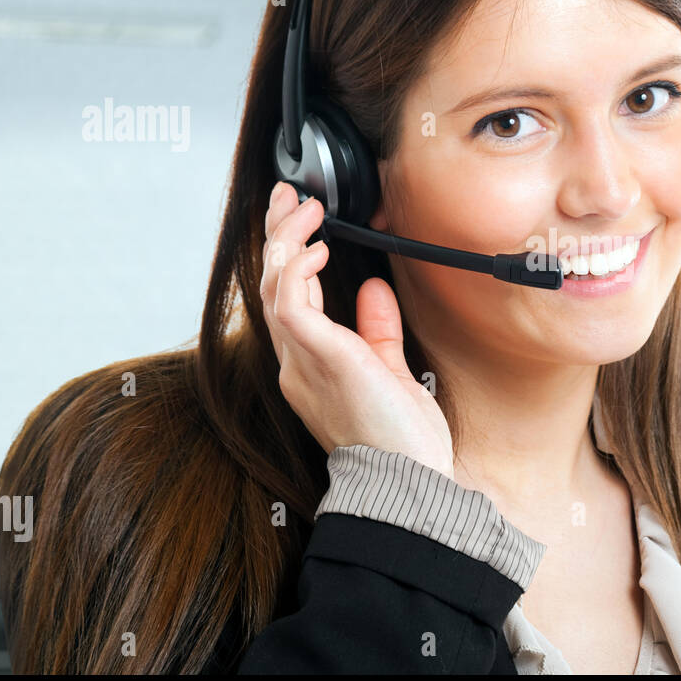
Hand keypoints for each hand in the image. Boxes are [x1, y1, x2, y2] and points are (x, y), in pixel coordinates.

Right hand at [260, 181, 454, 477]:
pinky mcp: (317, 357)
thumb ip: (377, 331)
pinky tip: (320, 247)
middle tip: (287, 195)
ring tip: (305, 208)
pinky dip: (300, 267)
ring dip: (287, 240)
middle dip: (277, 235)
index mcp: (312, 369)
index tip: (302, 222)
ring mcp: (302, 361)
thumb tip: (372, 289)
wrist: (408, 485)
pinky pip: (290, 301)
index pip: (290, 301)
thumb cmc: (403, 444)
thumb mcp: (390, 373)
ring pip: (274, 285)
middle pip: (272, 285)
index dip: (290, 258)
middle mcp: (297, 364)